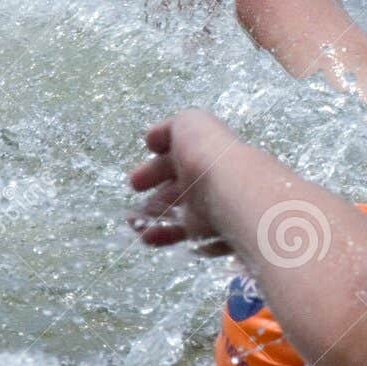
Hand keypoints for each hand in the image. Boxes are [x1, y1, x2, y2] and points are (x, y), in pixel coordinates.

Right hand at [127, 109, 238, 249]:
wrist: (233, 189)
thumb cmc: (206, 153)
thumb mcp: (187, 124)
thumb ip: (169, 129)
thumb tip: (152, 140)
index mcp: (204, 153)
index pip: (177, 162)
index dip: (154, 169)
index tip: (134, 183)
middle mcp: (212, 181)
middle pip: (181, 192)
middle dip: (155, 200)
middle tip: (132, 210)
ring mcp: (218, 208)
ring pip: (185, 218)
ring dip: (157, 224)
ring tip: (137, 230)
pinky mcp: (221, 234)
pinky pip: (198, 241)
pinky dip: (173, 239)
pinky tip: (153, 238)